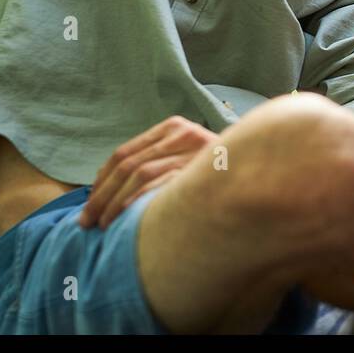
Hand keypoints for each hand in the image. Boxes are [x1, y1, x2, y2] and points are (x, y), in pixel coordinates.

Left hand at [78, 116, 218, 228]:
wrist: (267, 167)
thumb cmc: (222, 171)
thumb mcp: (188, 156)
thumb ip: (159, 161)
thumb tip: (112, 188)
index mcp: (174, 127)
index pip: (124, 153)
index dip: (101, 181)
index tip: (89, 204)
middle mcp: (183, 134)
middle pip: (127, 164)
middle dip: (101, 196)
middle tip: (86, 222)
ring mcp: (194, 150)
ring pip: (140, 174)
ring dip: (115, 203)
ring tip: (103, 225)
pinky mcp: (203, 168)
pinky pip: (161, 185)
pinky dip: (138, 203)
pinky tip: (127, 219)